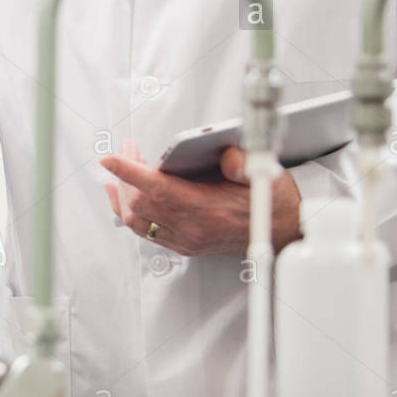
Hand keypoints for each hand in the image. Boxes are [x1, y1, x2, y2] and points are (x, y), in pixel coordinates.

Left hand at [100, 142, 301, 256]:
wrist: (286, 234)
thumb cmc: (272, 203)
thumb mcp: (264, 174)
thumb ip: (241, 163)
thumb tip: (223, 152)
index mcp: (206, 209)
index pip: (155, 188)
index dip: (128, 172)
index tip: (110, 158)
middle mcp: (192, 228)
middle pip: (139, 203)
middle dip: (125, 176)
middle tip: (126, 152)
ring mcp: (186, 239)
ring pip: (137, 221)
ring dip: (121, 198)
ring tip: (113, 178)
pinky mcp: (186, 245)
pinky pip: (146, 232)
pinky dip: (131, 214)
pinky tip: (126, 200)